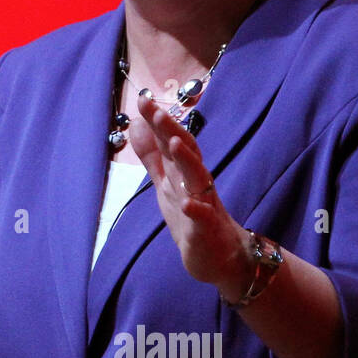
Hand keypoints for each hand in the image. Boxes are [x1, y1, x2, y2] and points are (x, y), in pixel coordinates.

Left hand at [128, 92, 250, 298]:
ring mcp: (204, 205)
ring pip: (198, 178)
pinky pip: (204, 218)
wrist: (221, 257)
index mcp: (184, 172)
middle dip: (172, 131)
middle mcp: (196, 182)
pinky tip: (190, 204)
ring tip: (175, 142)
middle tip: (157, 112)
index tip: (144, 99)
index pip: (172, 140)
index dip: (158, 121)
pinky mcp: (207, 230)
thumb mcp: (166, 182)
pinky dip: (198, 210)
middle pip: (186, 152)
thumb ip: (152, 155)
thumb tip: (136, 124)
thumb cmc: (192, 216)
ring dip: (187, 160)